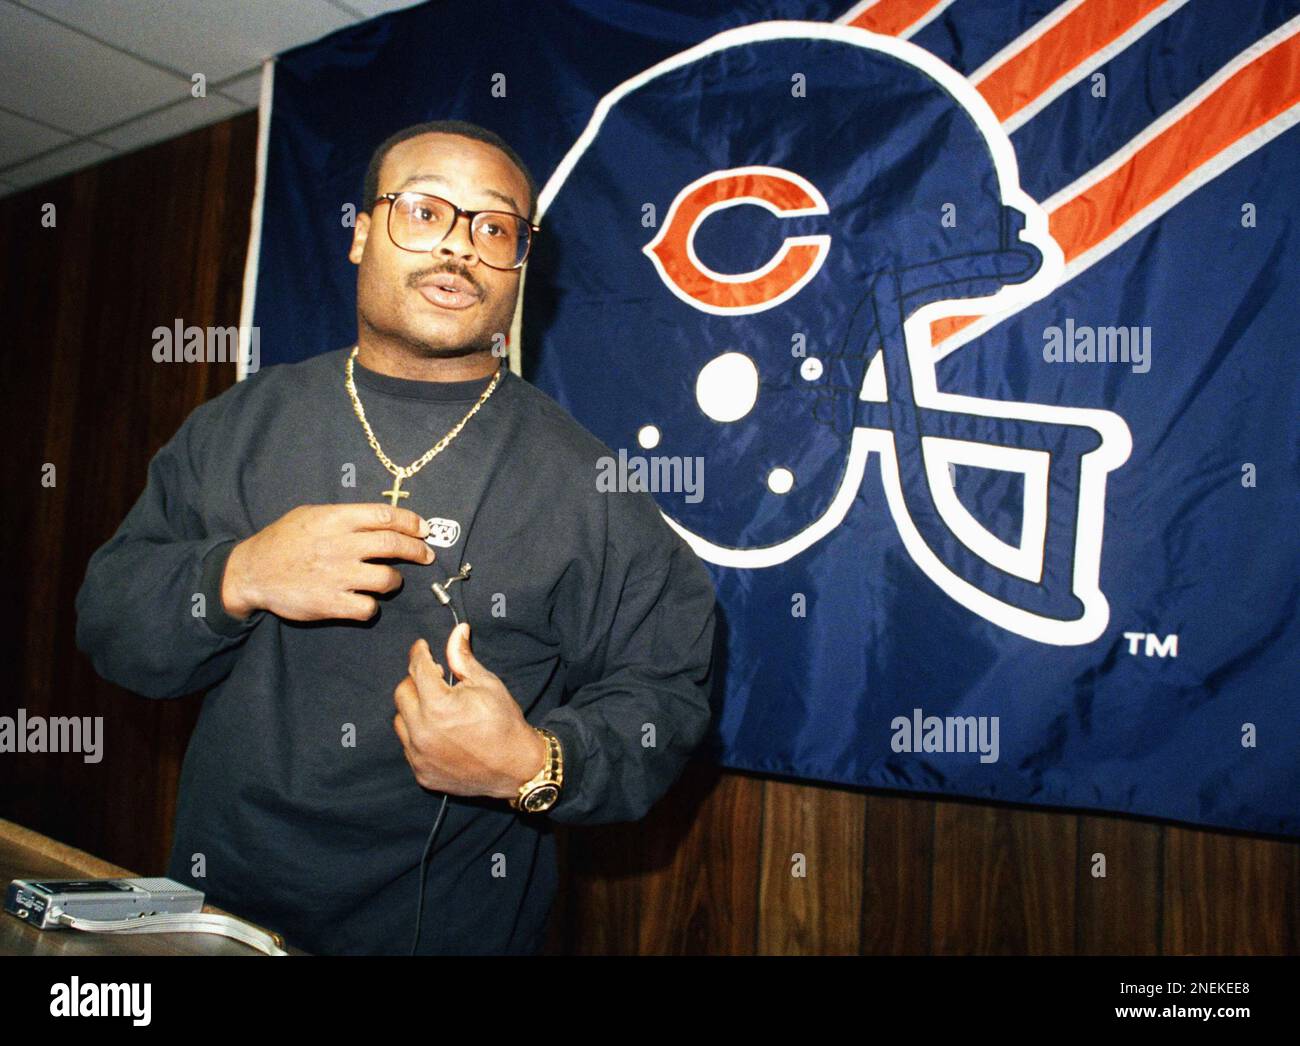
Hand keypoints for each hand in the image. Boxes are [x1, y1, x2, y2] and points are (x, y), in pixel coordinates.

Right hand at [221, 503, 434, 621]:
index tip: (423, 529)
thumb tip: (381, 518)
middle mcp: (339, 545)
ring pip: (387, 578)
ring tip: (391, 580)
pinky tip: (365, 601)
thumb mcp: (310, 515)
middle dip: (416, 550)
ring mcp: (337, 576)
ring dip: (395, 580)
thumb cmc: (283, 540)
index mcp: (335, 519)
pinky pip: (369, 607)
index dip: (411, 522)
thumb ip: (344, 515)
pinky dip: (372, 605)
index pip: (385, 516)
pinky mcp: (331, 603)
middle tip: (425, 555)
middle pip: (392, 544)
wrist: (251, 572)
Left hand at [392, 622, 546, 799]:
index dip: (420, 653)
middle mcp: (423, 732)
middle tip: (435, 679)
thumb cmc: (504, 723)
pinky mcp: (422, 772)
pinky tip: (437, 731)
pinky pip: (408, 746)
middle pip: (402, 693)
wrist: (516, 768)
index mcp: (439, 705)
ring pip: (400, 721)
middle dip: (416, 681)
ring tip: (435, 707)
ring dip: (413, 709)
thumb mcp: (486, 683)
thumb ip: (463, 657)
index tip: (422, 647)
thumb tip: (458, 630)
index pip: (418, 668)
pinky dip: (418, 734)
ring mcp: (420, 755)